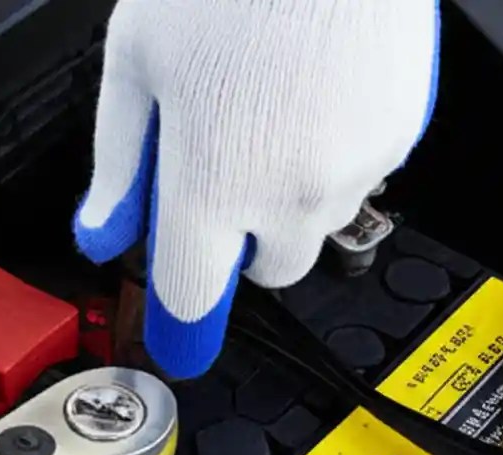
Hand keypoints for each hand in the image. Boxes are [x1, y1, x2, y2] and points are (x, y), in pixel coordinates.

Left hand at [75, 0, 439, 377]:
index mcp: (211, 183)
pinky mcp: (400, 134)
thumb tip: (102, 234)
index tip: (176, 339)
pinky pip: (360, 175)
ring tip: (265, 109)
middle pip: (266, 273)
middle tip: (218, 171)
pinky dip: (332, 153)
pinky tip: (309, 90)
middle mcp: (289, 192)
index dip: (178, 323)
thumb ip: (118, 168)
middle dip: (238, 242)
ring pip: (315, 224)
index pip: (192, 296)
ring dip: (287, 196)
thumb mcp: (135, 67)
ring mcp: (355, 166)